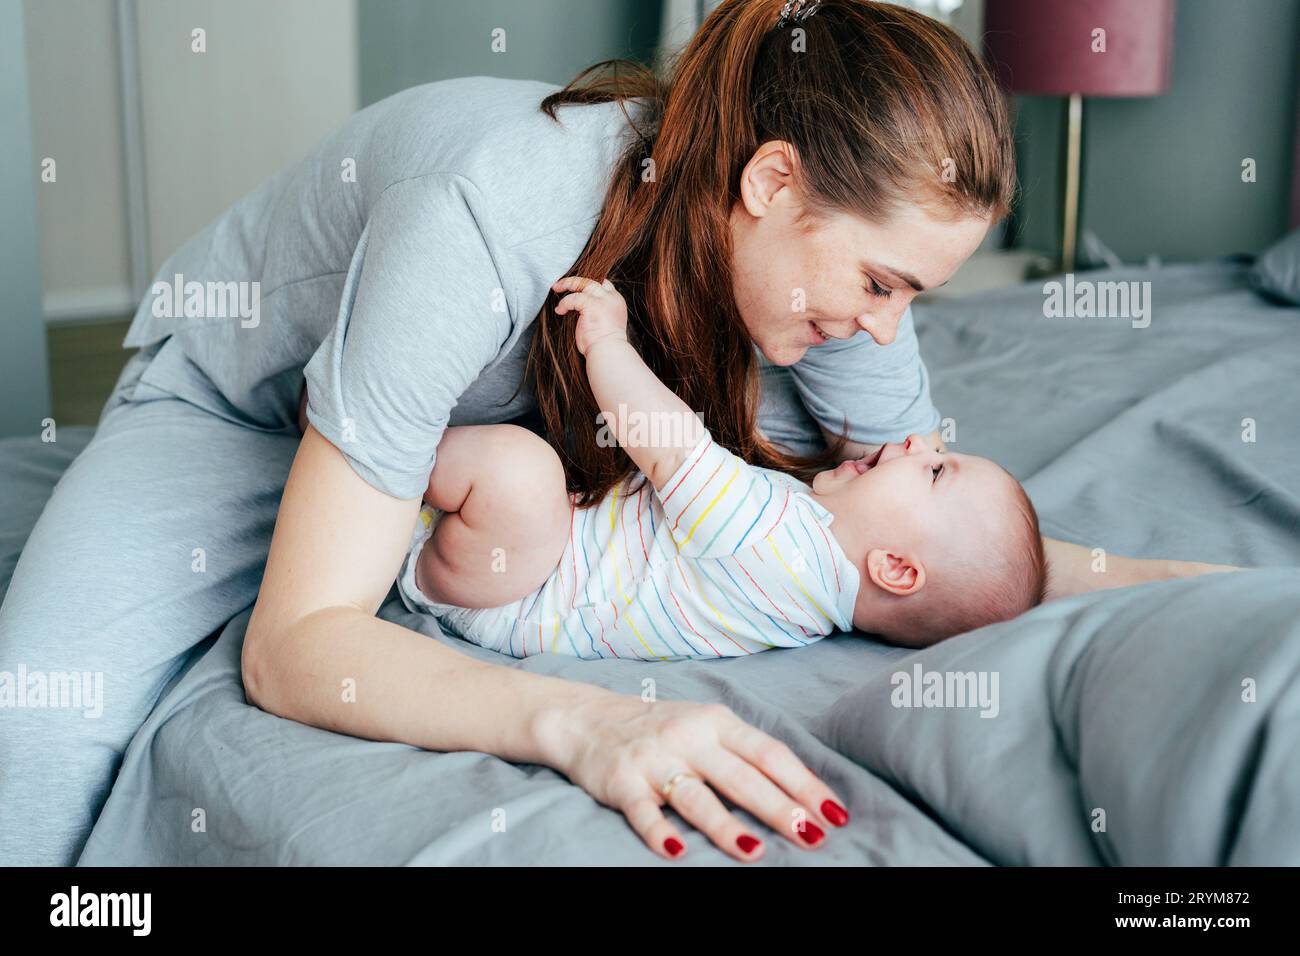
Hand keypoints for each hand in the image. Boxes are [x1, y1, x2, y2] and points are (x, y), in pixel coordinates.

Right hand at [540, 692, 850, 861]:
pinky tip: (678, 851)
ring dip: (726, 826)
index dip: (804, 784)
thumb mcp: (705, 726)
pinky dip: (659, 831)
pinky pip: (643, 810)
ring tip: (754, 853)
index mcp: (717, 722)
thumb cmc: (659, 728)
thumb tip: (801, 790)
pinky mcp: (621, 781)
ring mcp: (654, 758)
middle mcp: (689, 737)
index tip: (834, 814)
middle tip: (811, 836)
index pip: (769, 754)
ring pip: (696, 796)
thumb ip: (745, 752)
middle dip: (779, 808)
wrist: (586, 717)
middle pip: (741, 777)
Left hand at [552, 275, 627, 355]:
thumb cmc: (603, 344)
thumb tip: (581, 309)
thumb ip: (598, 311)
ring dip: (567, 283)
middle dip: (575, 280)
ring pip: (583, 282)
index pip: (604, 284)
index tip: (576, 288)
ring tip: (556, 288)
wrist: (608, 352)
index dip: (589, 283)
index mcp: (616, 302)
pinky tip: (560, 310)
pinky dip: (564, 303)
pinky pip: (574, 298)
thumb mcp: (605, 322)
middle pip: (592, 279)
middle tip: (560, 284)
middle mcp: (611, 298)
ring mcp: (603, 300)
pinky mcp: (592, 305)